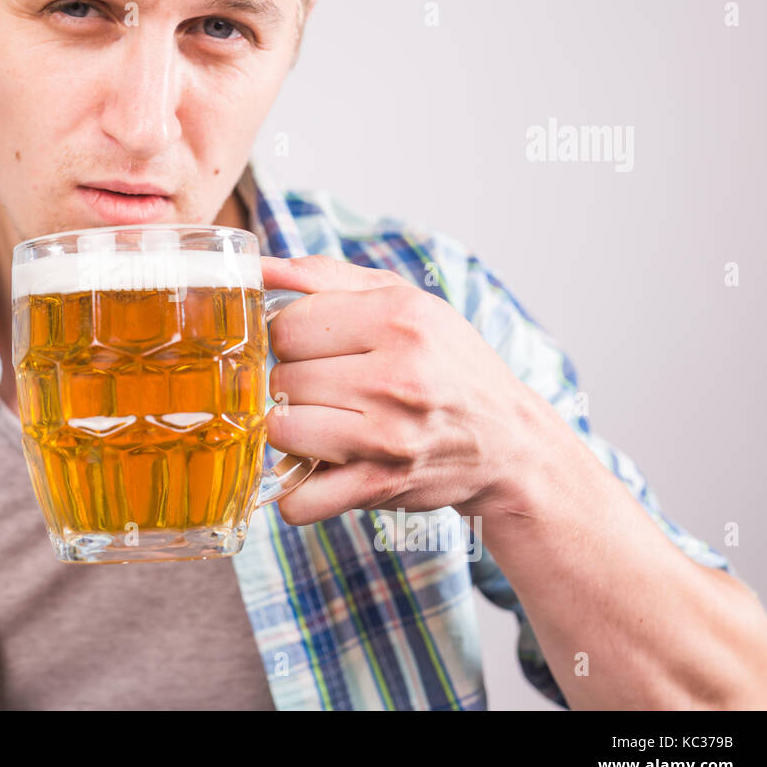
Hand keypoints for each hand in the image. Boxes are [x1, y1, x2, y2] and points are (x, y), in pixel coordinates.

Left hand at [261, 254, 554, 525]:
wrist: (509, 440)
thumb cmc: (445, 363)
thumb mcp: (399, 301)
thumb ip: (323, 277)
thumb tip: (256, 269)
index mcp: (399, 317)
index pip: (286, 326)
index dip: (291, 339)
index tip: (316, 349)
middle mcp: (397, 374)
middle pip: (283, 379)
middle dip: (295, 385)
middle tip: (328, 389)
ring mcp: (389, 434)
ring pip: (282, 431)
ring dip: (294, 433)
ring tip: (325, 424)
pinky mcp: (381, 484)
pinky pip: (300, 498)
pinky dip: (300, 492)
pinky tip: (323, 469)